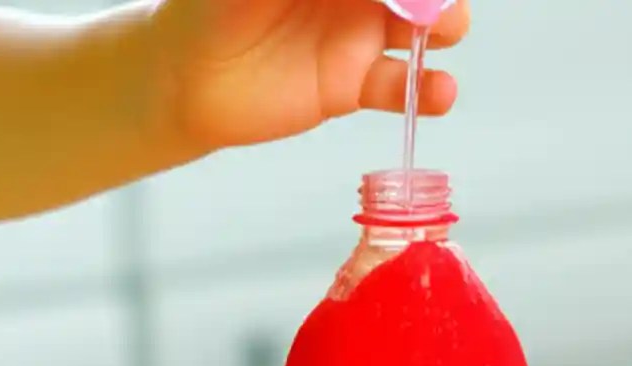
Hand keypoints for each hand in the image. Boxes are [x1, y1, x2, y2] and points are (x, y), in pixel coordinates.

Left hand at [154, 0, 469, 150]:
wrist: (183, 73)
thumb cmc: (217, 3)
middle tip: (435, 3)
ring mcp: (361, 34)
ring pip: (428, 27)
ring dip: (448, 25)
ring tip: (444, 30)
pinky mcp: (356, 85)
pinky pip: (405, 86)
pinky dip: (430, 90)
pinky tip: (437, 90)